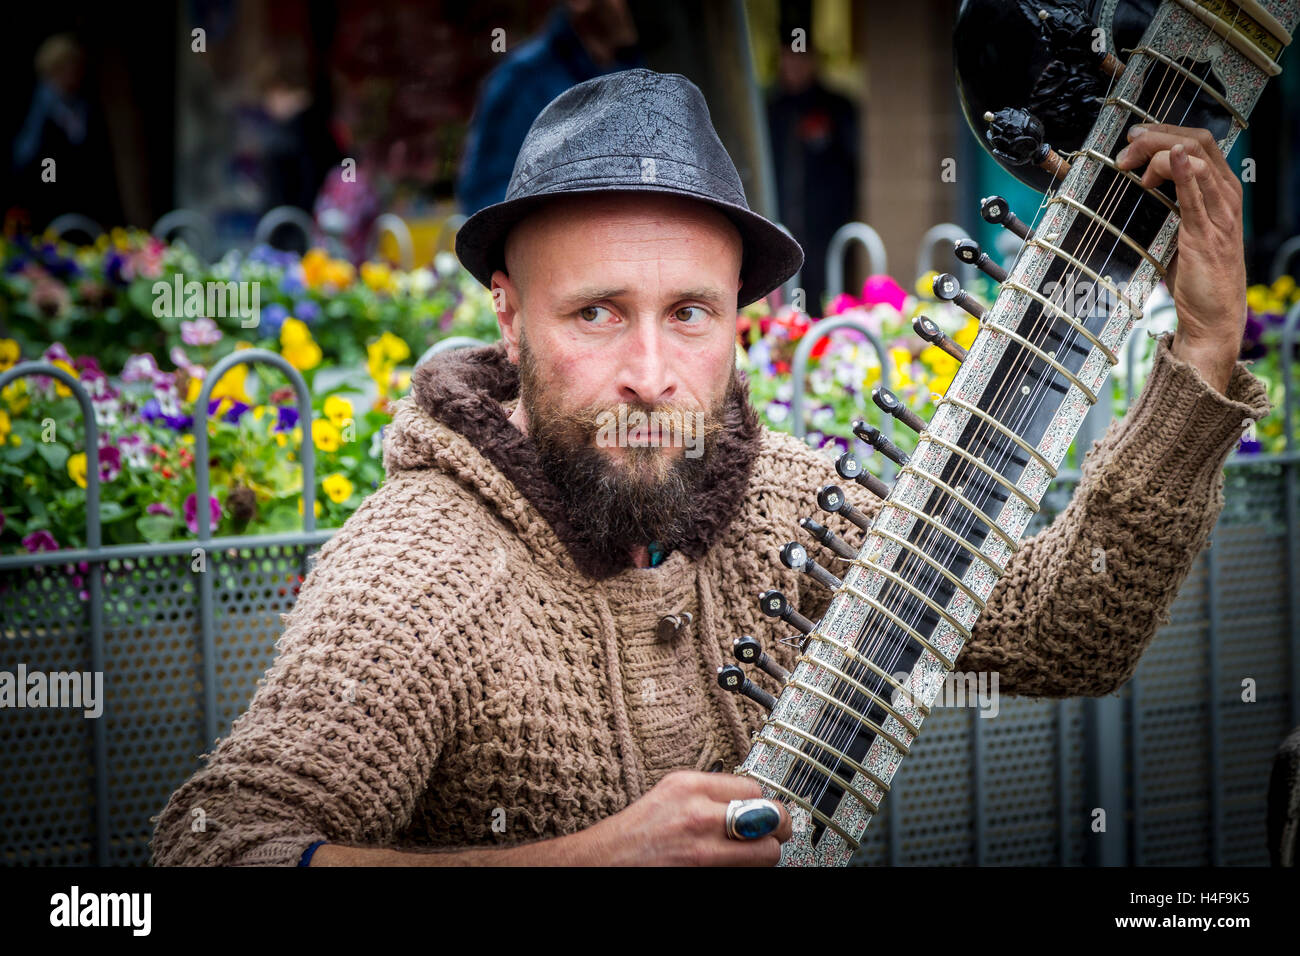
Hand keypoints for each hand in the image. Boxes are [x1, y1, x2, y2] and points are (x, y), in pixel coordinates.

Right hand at [569, 769, 794, 865]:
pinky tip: (732, 868)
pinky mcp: (701, 874)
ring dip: (765, 856)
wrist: (602, 863)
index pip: (755, 788)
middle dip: (776, 829)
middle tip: (775, 835)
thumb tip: (748, 801)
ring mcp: (701, 849)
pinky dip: (744, 872)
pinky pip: (743, 874)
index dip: (765, 803)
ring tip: (754, 856)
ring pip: (766, 852)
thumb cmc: (633, 833)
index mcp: (690, 785)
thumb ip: (706, 794)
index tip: (766, 813)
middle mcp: (698, 814)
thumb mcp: (669, 794)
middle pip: (769, 817)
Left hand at [1116, 123, 1245, 392]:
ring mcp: (1218, 214)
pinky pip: (1196, 195)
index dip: (1165, 131)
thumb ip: (1171, 206)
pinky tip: (1170, 160)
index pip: (1199, 141)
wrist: (1212, 317)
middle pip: (1196, 141)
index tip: (1133, 139)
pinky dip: (1183, 172)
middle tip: (1124, 151)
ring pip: (1194, 159)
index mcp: (1221, 191)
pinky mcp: (1204, 234)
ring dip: (1157, 151)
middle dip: (1156, 137)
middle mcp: (1225, 196)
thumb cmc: (1195, 277)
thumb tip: (1137, 185)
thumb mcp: (1182, 232)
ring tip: (1128, 163)